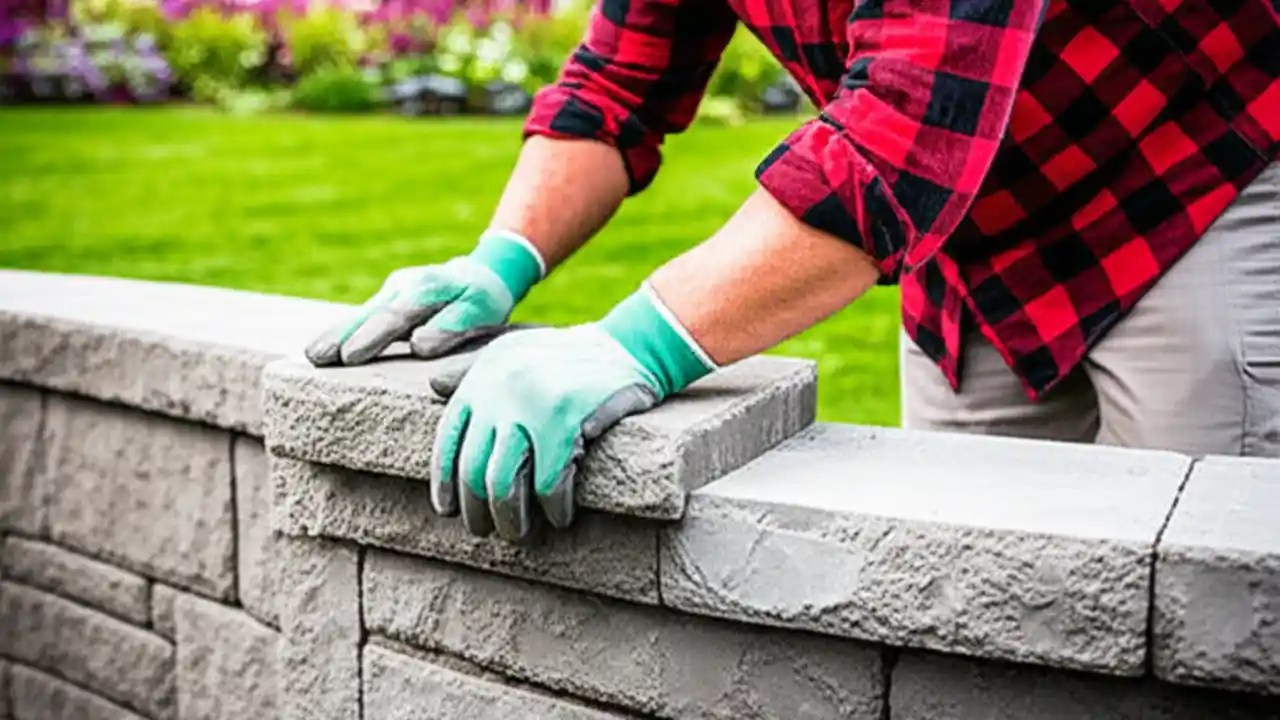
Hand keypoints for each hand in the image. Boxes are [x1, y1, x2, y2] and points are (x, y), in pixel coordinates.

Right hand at [305, 230, 542, 365]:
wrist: (480, 274)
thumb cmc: (483, 301)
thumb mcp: (480, 310)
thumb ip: (453, 325)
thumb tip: (420, 345)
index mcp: (429, 288)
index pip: (398, 315)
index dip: (374, 336)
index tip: (351, 356)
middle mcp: (404, 284)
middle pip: (372, 313)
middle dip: (345, 335)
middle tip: (319, 356)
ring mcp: (392, 289)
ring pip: (362, 313)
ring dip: (336, 334)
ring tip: (313, 355)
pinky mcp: (386, 298)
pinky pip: (363, 316)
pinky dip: (342, 332)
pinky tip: (322, 349)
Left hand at [429, 286, 715, 541]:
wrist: (630, 346)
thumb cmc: (570, 357)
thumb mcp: (514, 353)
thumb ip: (473, 370)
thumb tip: (432, 387)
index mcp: (483, 376)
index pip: (447, 440)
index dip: (443, 481)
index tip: (448, 510)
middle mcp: (499, 389)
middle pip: (472, 469)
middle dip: (478, 511)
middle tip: (488, 532)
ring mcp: (530, 404)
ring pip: (504, 484)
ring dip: (511, 520)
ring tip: (522, 536)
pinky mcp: (565, 420)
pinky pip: (549, 484)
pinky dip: (554, 509)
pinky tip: (560, 517)